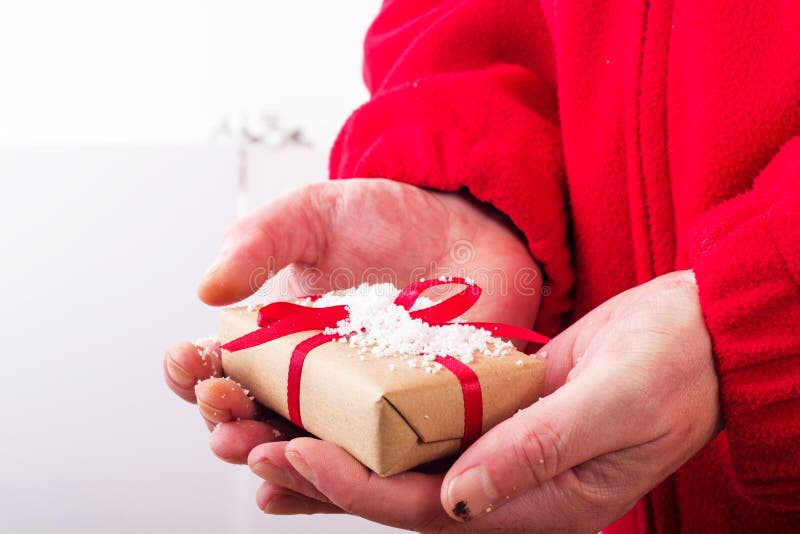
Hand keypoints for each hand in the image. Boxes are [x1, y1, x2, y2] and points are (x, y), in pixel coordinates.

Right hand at [163, 179, 541, 472]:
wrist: (465, 227)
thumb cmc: (384, 221)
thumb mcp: (311, 215)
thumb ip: (259, 241)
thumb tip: (209, 289)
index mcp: (274, 340)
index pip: (219, 370)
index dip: (194, 372)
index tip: (189, 360)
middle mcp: (310, 384)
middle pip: (256, 424)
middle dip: (229, 426)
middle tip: (223, 410)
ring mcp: (361, 408)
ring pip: (310, 454)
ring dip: (277, 463)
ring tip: (261, 451)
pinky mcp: (413, 421)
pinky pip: (381, 464)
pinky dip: (353, 482)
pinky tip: (328, 479)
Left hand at [247, 270, 720, 531]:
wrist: (690, 343)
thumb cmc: (667, 376)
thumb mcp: (609, 410)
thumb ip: (536, 453)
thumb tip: (459, 499)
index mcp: (529, 506)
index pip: (421, 508)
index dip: (352, 486)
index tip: (295, 454)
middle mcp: (497, 487)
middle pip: (389, 490)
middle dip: (316, 472)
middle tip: (247, 447)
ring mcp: (488, 450)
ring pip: (392, 457)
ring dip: (328, 444)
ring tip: (260, 432)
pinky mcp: (483, 411)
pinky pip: (413, 419)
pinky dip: (366, 414)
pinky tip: (323, 402)